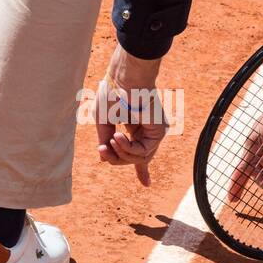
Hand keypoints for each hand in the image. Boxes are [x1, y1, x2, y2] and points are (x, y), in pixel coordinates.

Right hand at [96, 46, 167, 186]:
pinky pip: (143, 152)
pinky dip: (127, 148)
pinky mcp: (159, 131)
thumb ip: (105, 139)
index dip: (141, 169)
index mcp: (135, 125)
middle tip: (103, 151)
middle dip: (117, 159)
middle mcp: (147, 130)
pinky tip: (117, 138)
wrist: (124, 79)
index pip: (139, 150)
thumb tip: (103, 157)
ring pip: (140, 158)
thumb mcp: (103, 121)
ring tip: (110, 143)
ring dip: (120, 154)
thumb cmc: (113, 94)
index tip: (147, 184)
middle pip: (136, 157)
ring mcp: (154, 131)